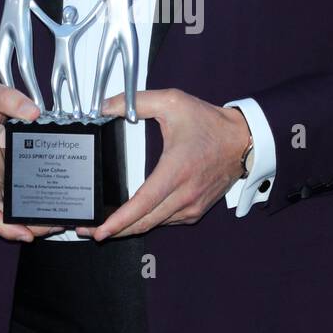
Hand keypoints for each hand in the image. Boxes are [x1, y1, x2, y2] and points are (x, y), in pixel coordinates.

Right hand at [0, 79, 66, 243]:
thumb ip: (9, 99)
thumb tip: (33, 112)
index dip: (5, 226)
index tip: (25, 234)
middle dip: (26, 226)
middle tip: (54, 225)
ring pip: (4, 212)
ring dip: (27, 220)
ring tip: (56, 220)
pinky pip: (6, 202)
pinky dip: (24, 207)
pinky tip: (46, 206)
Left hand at [77, 89, 249, 240]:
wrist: (243, 140)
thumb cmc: (210, 123)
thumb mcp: (173, 102)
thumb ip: (137, 102)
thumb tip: (106, 106)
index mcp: (176, 171)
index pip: (142, 204)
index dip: (118, 221)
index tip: (99, 230)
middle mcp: (185, 194)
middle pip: (143, 223)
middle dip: (113, 231)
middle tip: (88, 230)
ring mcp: (191, 206)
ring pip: (153, 225)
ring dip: (129, 229)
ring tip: (106, 227)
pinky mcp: (195, 211)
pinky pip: (166, 222)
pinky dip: (148, 222)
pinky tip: (134, 219)